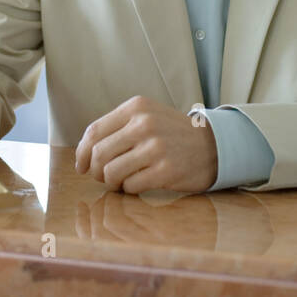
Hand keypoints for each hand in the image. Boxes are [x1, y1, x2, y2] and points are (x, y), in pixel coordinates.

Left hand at [75, 95, 217, 193]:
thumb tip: (84, 155)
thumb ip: (117, 128)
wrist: (214, 146)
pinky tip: (140, 183)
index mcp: (137, 107)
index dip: (81, 153)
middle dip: (96, 171)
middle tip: (104, 177)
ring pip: (111, 172)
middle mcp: (145, 124)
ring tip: (122, 181)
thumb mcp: (147, 116)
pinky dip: (129, 189)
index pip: (94, 132)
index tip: (81, 166)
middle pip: (98, 154)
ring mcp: (156, 147)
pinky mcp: (165, 170)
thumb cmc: (172, 134)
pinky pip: (130, 186)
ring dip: (112, 182)